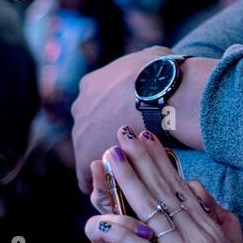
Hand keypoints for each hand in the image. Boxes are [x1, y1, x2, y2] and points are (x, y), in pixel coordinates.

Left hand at [72, 47, 168, 192]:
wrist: (161, 96)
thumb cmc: (163, 75)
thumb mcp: (153, 56)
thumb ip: (146, 64)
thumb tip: (157, 61)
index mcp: (92, 84)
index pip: (97, 104)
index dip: (112, 116)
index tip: (130, 124)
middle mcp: (79, 106)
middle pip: (90, 127)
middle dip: (107, 137)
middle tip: (133, 149)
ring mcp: (79, 130)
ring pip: (89, 150)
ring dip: (107, 158)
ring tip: (130, 169)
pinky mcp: (84, 154)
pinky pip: (87, 175)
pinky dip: (103, 180)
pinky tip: (120, 186)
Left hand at [91, 126, 242, 242]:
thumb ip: (219, 216)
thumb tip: (199, 189)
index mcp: (208, 227)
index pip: (178, 187)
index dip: (159, 161)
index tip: (144, 139)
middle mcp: (195, 234)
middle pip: (162, 190)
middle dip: (139, 161)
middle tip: (120, 135)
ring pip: (151, 212)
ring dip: (129, 184)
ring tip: (111, 159)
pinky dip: (127, 237)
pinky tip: (109, 221)